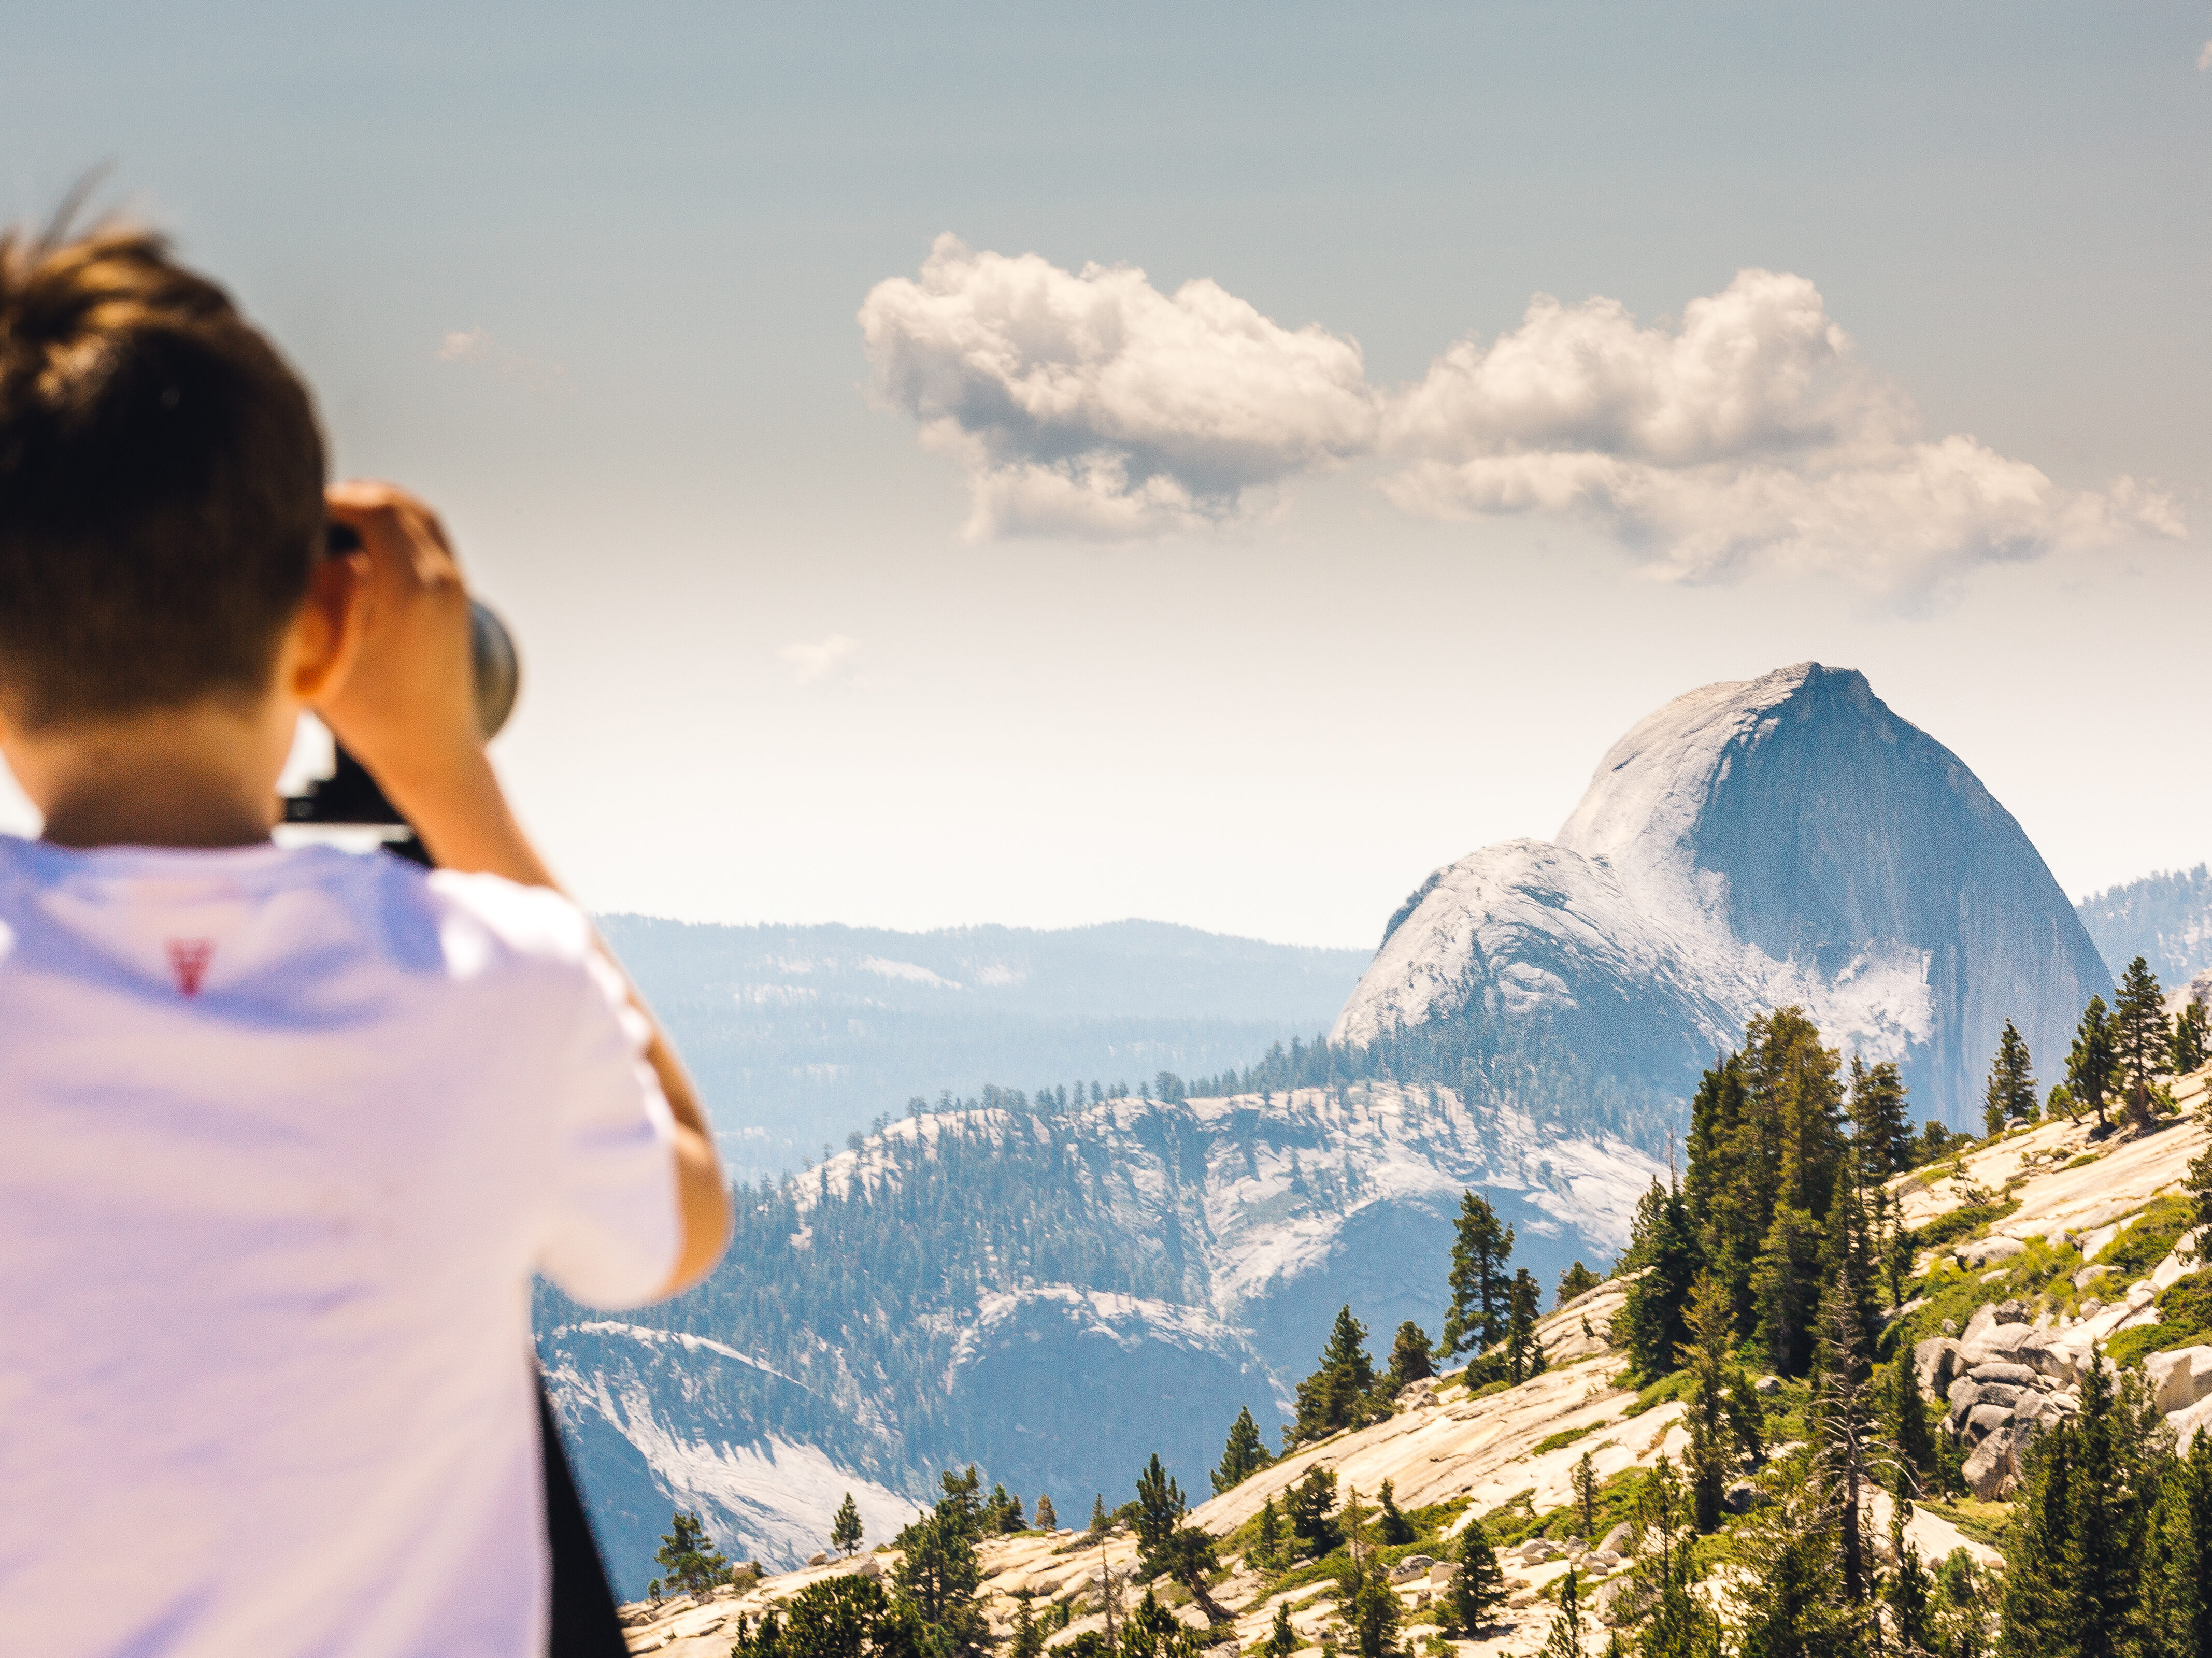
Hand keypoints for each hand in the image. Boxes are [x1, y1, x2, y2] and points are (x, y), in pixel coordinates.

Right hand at [317, 481, 479, 793]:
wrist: (434, 751)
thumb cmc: (372, 716)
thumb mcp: (321, 660)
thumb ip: (301, 603)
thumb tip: (267, 554)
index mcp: (411, 590)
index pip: (373, 509)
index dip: (330, 499)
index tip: (292, 511)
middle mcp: (442, 580)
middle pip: (397, 503)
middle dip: (349, 498)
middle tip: (305, 511)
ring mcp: (457, 586)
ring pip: (418, 514)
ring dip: (375, 506)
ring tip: (329, 519)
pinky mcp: (460, 596)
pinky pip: (430, 536)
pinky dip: (397, 524)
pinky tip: (359, 540)